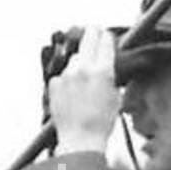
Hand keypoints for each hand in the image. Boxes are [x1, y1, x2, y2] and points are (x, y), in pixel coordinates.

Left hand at [48, 25, 119, 153]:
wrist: (80, 138)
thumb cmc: (101, 123)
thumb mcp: (116, 98)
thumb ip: (110, 78)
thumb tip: (107, 67)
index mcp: (102, 72)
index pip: (105, 42)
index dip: (107, 37)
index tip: (106, 34)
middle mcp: (82, 69)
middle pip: (87, 39)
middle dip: (92, 34)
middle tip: (94, 31)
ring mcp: (66, 75)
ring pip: (75, 59)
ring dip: (80, 62)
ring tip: (85, 78)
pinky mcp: (55, 83)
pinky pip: (64, 74)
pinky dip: (69, 79)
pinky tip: (75, 93)